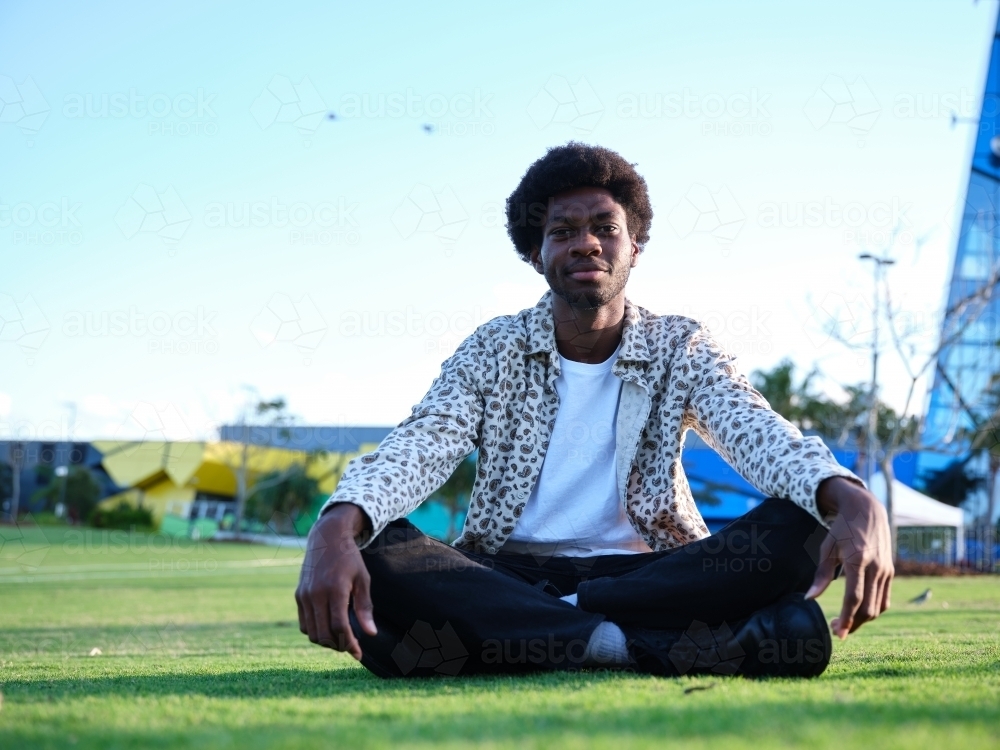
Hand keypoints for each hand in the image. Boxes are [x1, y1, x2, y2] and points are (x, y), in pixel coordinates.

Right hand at [295, 503, 376, 659]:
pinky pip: (304, 624)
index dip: (349, 643)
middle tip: (351, 645)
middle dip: (338, 645)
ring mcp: (304, 596)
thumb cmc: (349, 559)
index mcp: (335, 589)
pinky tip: (328, 628)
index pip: (339, 626)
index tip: (358, 653)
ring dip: (326, 641)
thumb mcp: (363, 579)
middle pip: (324, 634)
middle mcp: (316, 594)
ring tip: (340, 638)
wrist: (327, 538)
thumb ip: (365, 607)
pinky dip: (315, 632)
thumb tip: (370, 633)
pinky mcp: (298, 596)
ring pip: (311, 633)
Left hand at [806, 476, 893, 638]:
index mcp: (857, 560)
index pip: (853, 598)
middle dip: (852, 623)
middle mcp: (875, 567)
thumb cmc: (842, 530)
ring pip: (878, 606)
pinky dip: (873, 610)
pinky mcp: (890, 571)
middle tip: (836, 629)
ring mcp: (886, 570)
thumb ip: (821, 576)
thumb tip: (809, 599)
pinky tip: (859, 612)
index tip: (837, 632)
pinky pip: (884, 598)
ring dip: (863, 620)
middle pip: (868, 607)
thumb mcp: (827, 548)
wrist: (866, 511)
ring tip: (845, 623)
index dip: (846, 618)